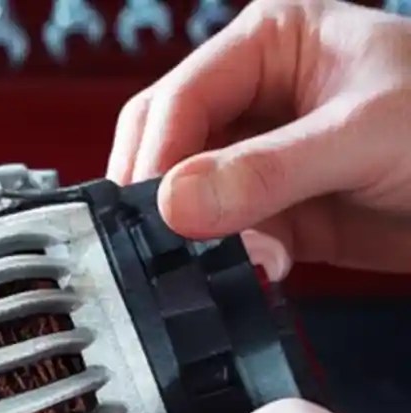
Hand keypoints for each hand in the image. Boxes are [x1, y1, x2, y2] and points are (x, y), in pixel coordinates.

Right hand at [108, 0, 410, 280]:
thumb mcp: (366, 136)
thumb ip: (268, 171)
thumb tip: (175, 203)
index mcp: (271, 41)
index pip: (179, 96)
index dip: (156, 155)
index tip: (149, 211)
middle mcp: (256, 95)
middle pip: (169, 146)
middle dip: (168, 198)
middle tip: (169, 242)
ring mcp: (262, 156)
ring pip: (190, 198)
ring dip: (204, 237)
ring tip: (241, 259)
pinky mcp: (276, 210)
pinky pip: (225, 236)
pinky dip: (233, 259)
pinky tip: (267, 268)